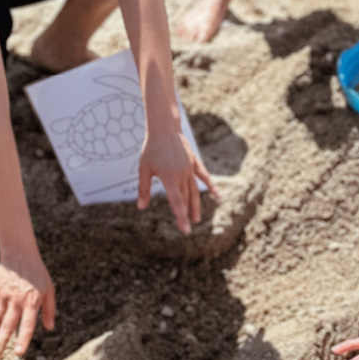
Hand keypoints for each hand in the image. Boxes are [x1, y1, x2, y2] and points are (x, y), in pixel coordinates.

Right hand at [0, 251, 55, 359]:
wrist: (18, 253)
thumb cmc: (37, 273)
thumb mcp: (49, 289)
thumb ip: (50, 310)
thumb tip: (49, 328)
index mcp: (32, 301)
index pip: (27, 325)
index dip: (22, 339)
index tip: (18, 353)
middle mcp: (16, 300)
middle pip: (7, 326)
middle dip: (0, 344)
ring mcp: (3, 296)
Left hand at [138, 121, 218, 235]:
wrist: (164, 129)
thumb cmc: (151, 149)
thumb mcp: (144, 169)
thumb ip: (144, 189)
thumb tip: (141, 207)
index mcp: (169, 177)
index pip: (177, 201)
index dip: (181, 216)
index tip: (185, 230)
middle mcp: (182, 174)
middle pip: (185, 199)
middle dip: (185, 215)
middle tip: (186, 230)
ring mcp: (189, 168)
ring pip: (194, 191)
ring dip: (195, 206)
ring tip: (196, 219)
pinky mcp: (194, 163)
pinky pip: (204, 177)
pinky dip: (210, 187)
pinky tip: (217, 196)